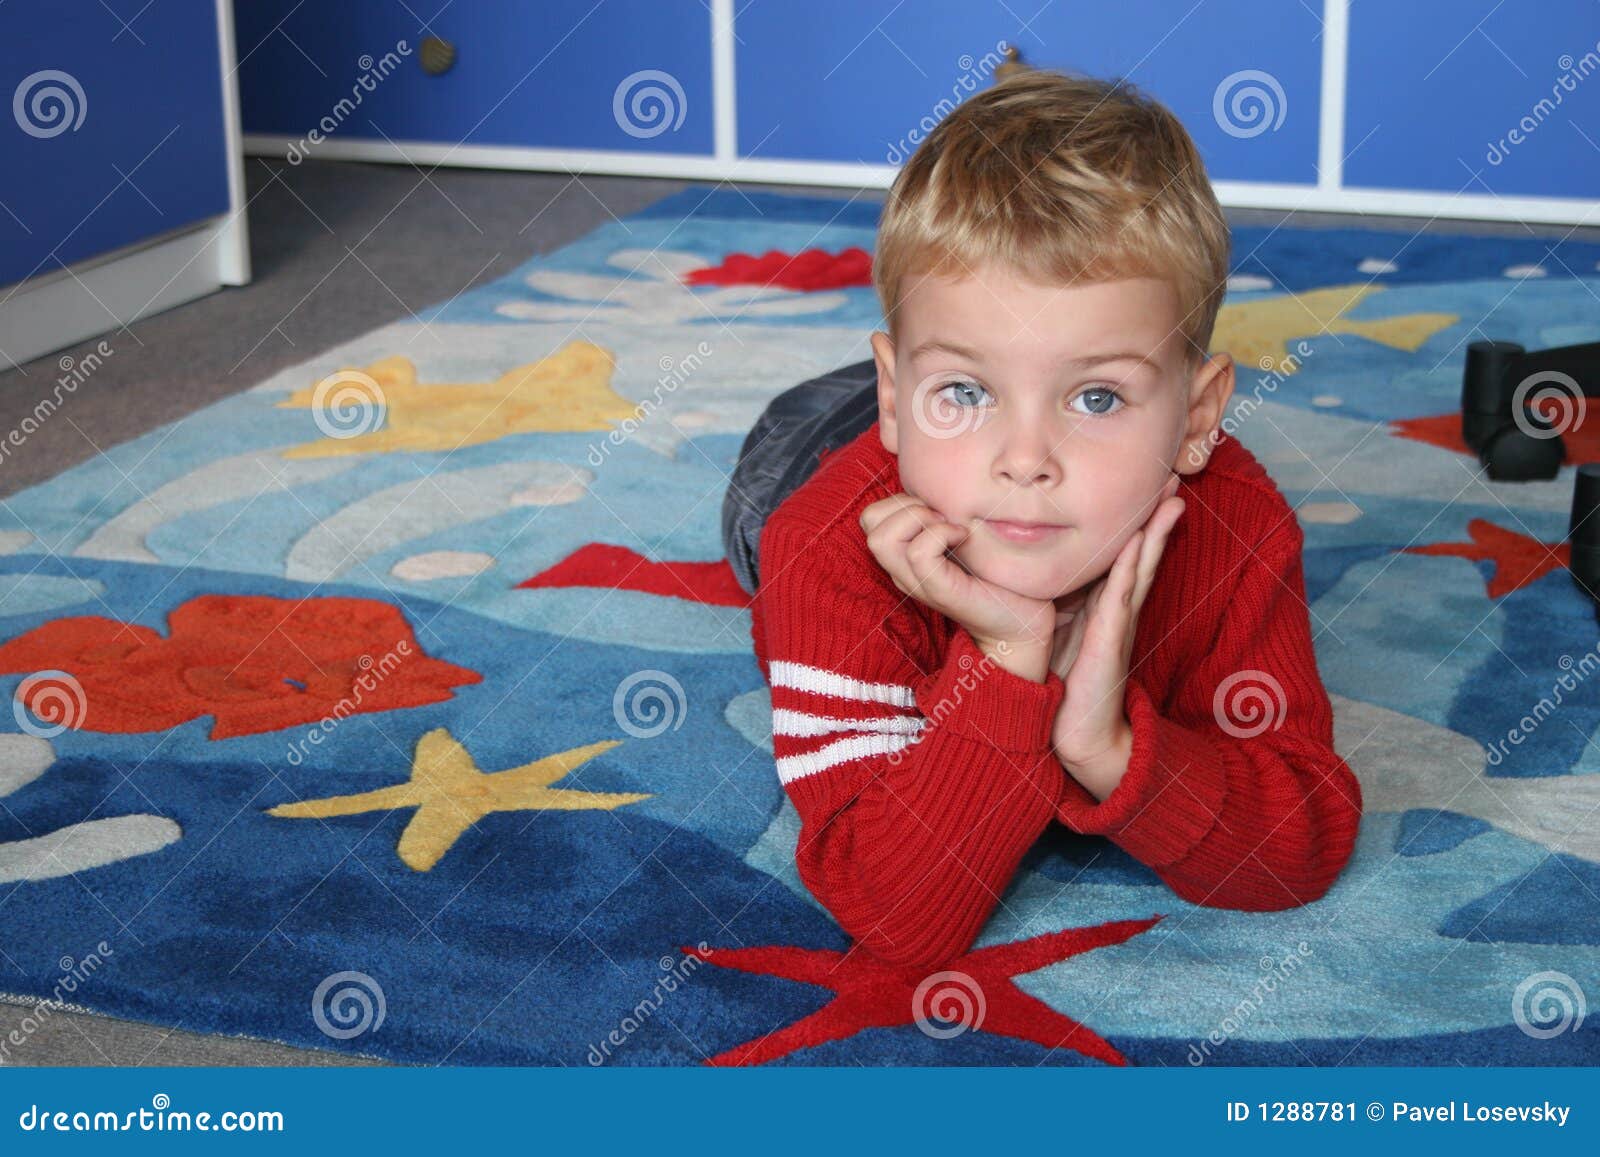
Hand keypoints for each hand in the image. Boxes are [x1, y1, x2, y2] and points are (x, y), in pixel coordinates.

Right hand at [859, 493, 1056, 654]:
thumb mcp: (963, 535)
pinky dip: (940, 534)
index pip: (872, 515)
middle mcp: (902, 569)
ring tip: (949, 527)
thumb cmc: (995, 574)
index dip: (901, 499)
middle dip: (905, 504)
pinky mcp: (938, 591)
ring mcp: (917, 582)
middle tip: (941, 516)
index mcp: (903, 555)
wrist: (1020, 620)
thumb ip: (943, 514)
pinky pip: (918, 553)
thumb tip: (941, 476)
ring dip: (918, 519)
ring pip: (881, 538)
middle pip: (868, 521)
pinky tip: (962, 537)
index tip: (937, 508)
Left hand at [1050, 475, 1184, 775]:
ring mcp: (1118, 623)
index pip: (1129, 557)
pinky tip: (1136, 543)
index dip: (1142, 524)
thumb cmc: (1068, 686)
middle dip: (1159, 517)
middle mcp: (1120, 610)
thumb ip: (1067, 607)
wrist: (1076, 731)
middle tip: (1175, 478)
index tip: (1152, 490)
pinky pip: (1120, 597)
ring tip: (1171, 499)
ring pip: (1142, 569)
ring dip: (1155, 534)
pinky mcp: (1109, 640)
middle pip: (1145, 554)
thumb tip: (1054, 581)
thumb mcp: (1065, 634)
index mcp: (1108, 607)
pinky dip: (1130, 568)